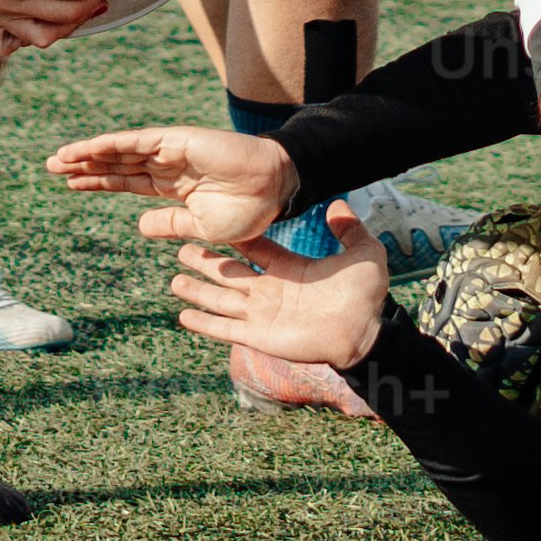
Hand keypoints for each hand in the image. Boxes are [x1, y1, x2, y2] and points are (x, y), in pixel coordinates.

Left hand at [45, 121, 299, 255]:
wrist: (273, 189)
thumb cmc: (246, 211)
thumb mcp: (200, 227)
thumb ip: (169, 224)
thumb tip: (139, 226)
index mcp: (172, 187)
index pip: (126, 182)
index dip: (98, 183)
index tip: (71, 185)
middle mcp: (166, 166)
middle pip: (115, 164)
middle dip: (83, 167)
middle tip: (51, 167)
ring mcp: (169, 151)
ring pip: (119, 151)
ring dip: (88, 155)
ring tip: (58, 159)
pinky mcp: (175, 140)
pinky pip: (134, 142)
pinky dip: (108, 144)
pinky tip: (85, 150)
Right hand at [167, 223, 385, 376]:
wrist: (365, 333)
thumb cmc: (366, 296)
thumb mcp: (364, 253)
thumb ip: (350, 229)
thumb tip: (338, 204)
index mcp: (290, 268)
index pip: (254, 249)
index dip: (234, 238)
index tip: (213, 223)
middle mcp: (271, 290)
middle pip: (230, 273)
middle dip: (206, 262)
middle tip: (181, 249)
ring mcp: (263, 315)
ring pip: (222, 299)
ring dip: (198, 291)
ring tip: (175, 280)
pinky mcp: (259, 336)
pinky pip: (226, 329)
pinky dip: (205, 323)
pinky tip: (183, 316)